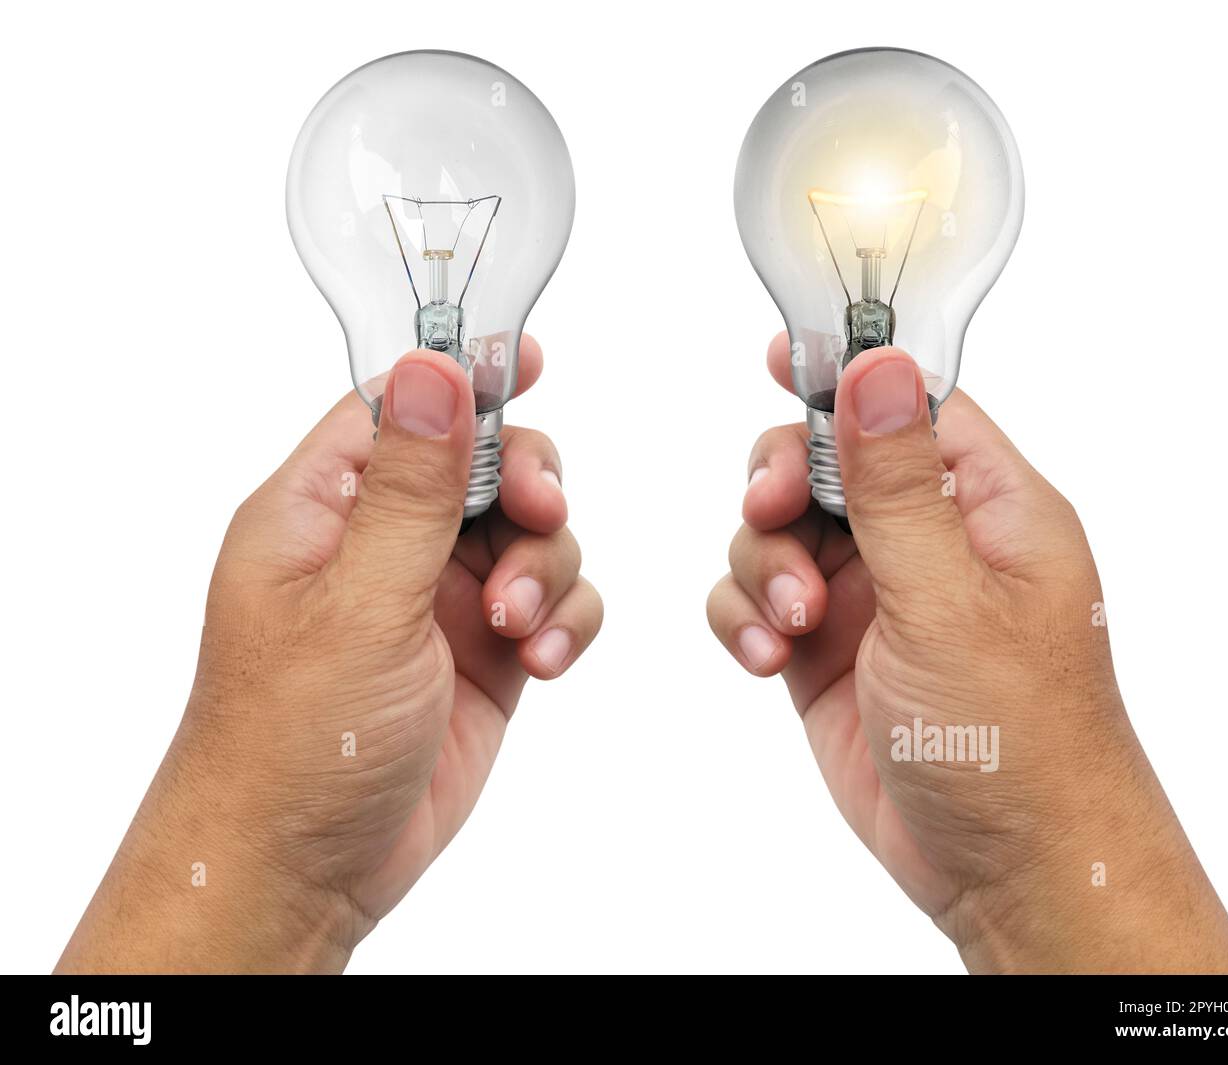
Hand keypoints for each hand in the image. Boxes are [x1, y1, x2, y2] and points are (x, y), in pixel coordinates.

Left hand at [58, 337, 601, 972]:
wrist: (304, 872)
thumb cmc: (291, 744)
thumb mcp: (357, 603)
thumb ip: (409, 487)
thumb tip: (433, 368)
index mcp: (321, 512)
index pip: (398, 411)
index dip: (464, 381)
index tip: (526, 357)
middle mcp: (381, 546)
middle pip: (488, 467)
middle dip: (531, 489)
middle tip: (541, 515)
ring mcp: (437, 601)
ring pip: (533, 536)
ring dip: (551, 570)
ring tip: (522, 630)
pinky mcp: (482, 655)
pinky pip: (554, 604)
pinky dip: (566, 621)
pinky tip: (546, 662)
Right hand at [707, 333, 1227, 973]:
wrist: (1002, 869)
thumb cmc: (1016, 739)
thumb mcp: (950, 598)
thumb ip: (900, 483)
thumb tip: (876, 365)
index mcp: (988, 509)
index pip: (910, 407)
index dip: (845, 380)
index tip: (779, 356)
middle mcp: (927, 544)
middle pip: (822, 464)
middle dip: (779, 484)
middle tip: (767, 509)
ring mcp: (872, 599)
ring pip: (776, 533)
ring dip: (760, 568)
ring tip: (790, 626)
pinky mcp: (827, 654)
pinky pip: (756, 603)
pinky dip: (746, 620)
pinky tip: (767, 659)